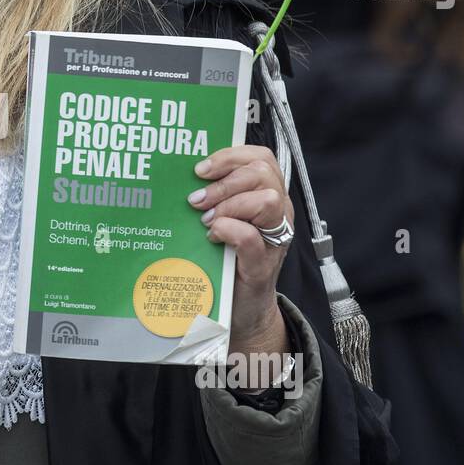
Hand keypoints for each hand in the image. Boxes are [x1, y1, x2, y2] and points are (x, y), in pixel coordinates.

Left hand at [187, 145, 290, 354]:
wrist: (241, 308)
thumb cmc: (229, 260)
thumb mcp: (223, 219)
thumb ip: (216, 197)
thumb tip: (184, 176)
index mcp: (268, 195)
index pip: (260, 158)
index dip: (230, 156)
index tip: (200, 169)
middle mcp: (278, 213)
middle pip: (262, 173)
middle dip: (224, 182)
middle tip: (197, 200)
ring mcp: (275, 239)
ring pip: (266, 200)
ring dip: (229, 204)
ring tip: (205, 220)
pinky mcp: (263, 265)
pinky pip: (251, 236)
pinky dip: (228, 230)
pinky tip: (212, 236)